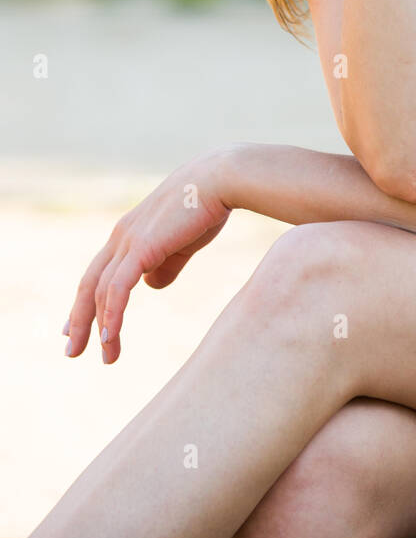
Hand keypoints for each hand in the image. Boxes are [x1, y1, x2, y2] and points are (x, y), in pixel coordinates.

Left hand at [64, 147, 237, 364]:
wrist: (220, 180)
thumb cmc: (206, 206)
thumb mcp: (183, 242)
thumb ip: (166, 264)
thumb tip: (153, 286)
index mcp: (129, 233)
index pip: (98, 273)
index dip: (87, 301)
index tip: (75, 326)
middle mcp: (121, 237)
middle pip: (90, 285)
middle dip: (80, 319)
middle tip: (72, 349)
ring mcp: (128, 241)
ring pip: (102, 291)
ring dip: (101, 327)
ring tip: (107, 356)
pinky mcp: (141, 248)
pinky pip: (118, 288)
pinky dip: (112, 315)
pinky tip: (110, 337)